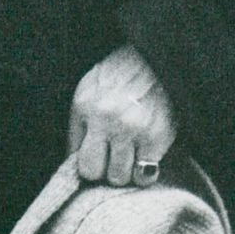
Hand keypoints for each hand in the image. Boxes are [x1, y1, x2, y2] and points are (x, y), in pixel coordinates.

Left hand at [68, 45, 176, 186]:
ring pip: (119, 177)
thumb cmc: (123, 74)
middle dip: (102, 170)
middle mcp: (106, 118)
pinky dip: (146, 172)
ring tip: (130, 156)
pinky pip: (146, 174)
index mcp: (85, 105)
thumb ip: (81, 123)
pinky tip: (146, 157)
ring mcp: (132, 128)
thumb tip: (75, 161)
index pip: (74, 156)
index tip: (97, 158)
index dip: (87, 161)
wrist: (160, 56)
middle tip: (113, 159)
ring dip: (124, 171)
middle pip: (94, 172)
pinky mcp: (157, 135)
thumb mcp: (91, 88)